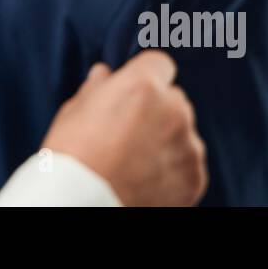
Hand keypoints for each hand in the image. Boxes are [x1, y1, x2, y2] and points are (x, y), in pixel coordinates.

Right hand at [42, 51, 206, 205]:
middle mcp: (174, 110)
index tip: (133, 93)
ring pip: (183, 132)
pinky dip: (173, 170)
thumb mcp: (74, 112)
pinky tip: (147, 179)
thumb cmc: (72, 155)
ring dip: (166, 141)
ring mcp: (189, 146)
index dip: (144, 77)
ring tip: (136, 161)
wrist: (83, 205)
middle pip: (174, 99)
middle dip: (157, 110)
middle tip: (130, 133)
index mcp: (144, 85)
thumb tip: (105, 74)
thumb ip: (97, 88)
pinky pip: (188, 164)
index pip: (159, 63)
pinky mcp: (195, 177)